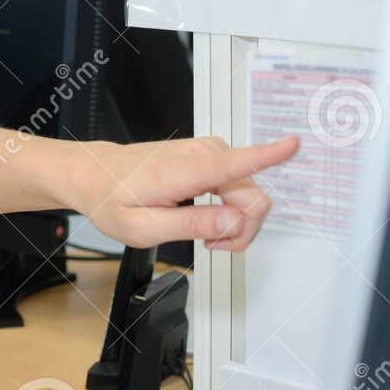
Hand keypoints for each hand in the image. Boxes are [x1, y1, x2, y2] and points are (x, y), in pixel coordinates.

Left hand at [70, 135, 298, 252]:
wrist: (95, 174)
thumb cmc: (111, 199)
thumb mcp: (142, 227)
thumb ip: (190, 224)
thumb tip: (233, 222)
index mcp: (184, 171)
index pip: (234, 163)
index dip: (268, 156)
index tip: (294, 144)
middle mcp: (203, 154)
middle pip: (254, 199)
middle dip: (241, 230)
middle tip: (210, 245)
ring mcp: (210, 152)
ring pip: (251, 195)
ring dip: (234, 222)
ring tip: (202, 233)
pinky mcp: (212, 155)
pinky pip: (240, 186)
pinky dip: (229, 209)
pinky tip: (206, 218)